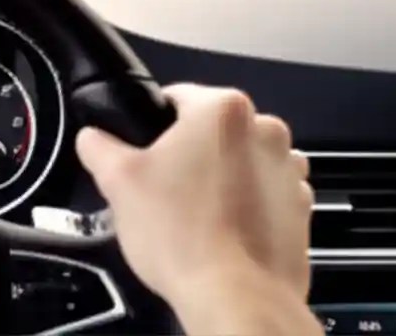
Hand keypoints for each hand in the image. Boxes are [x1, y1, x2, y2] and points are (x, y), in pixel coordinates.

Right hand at [76, 83, 315, 334]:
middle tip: (163, 191)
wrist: (235, 297)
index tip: (143, 157)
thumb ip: (98, 146)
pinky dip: (245, 207)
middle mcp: (266, 130)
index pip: (176, 98)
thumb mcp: (118, 180)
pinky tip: (222, 234)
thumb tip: (93, 138)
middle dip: (188, 155)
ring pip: (240, 162)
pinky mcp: (302, 209)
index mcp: (222, 109)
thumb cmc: (179, 232)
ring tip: (194, 217)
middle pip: (212, 132)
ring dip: (220, 179)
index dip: (152, 127)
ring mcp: (290, 171)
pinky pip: (265, 195)